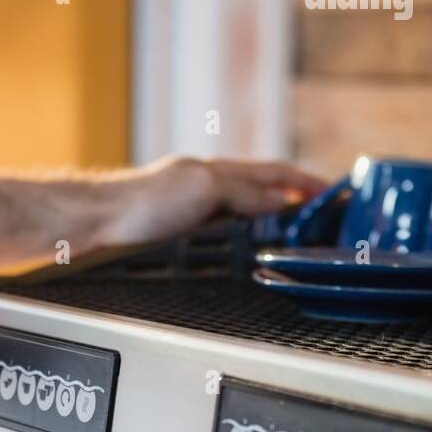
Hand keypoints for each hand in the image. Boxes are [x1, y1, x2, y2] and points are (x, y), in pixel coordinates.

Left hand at [103, 155, 326, 246]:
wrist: (97, 225)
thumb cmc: (141, 202)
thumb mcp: (204, 187)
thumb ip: (245, 191)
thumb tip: (280, 198)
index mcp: (218, 172)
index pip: (275, 173)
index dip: (306, 183)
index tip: (335, 194)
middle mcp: (205, 191)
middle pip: (261, 195)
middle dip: (293, 205)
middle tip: (321, 222)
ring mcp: (190, 214)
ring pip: (242, 219)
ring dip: (268, 228)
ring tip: (291, 244)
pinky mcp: (175, 239)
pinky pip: (220, 239)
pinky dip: (240, 246)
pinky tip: (242, 259)